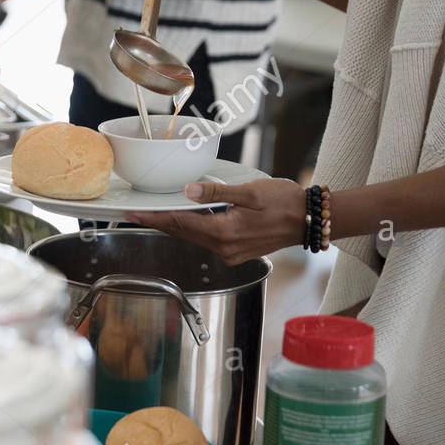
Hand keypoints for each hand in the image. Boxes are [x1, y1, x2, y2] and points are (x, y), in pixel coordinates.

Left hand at [127, 178, 305, 265]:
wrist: (310, 220)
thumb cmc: (285, 202)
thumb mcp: (250, 192)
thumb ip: (217, 193)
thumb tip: (189, 192)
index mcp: (224, 233)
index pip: (180, 224)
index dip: (155, 219)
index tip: (135, 215)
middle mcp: (224, 248)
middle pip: (184, 233)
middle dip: (161, 222)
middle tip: (138, 213)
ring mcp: (230, 252)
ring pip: (195, 237)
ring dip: (179, 225)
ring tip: (158, 213)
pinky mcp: (236, 251)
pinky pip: (209, 239)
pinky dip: (196, 228)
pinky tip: (190, 217)